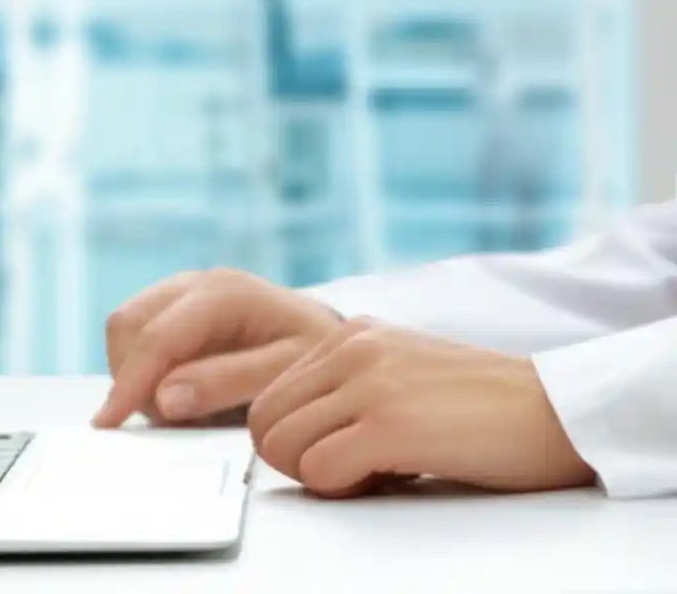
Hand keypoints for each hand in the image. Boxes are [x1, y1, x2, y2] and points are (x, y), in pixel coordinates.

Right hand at [93, 268, 342, 427]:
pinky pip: (136, 335)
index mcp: (223, 293)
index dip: (129, 382)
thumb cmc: (314, 359)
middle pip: (127, 324)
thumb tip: (165, 398)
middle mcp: (195, 283)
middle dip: (130, 377)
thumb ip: (226, 383)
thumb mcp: (284, 374)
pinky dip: (143, 369)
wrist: (333, 343)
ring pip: (124, 329)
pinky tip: (178, 393)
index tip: (109, 424)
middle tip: (165, 421)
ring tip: (179, 409)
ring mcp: (181, 292)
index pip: (156, 337)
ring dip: (134, 374)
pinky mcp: (174, 308)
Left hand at [248, 319, 595, 497]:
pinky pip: (318, 470)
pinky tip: (391, 478)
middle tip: (350, 470)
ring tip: (375, 471)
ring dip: (319, 475)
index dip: (293, 441)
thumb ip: (344, 389)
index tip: (338, 452)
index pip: (267, 397)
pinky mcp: (391, 423)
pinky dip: (344, 488)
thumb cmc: (484, 408)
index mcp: (351, 335)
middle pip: (263, 422)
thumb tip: (289, 436)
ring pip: (280, 445)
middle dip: (295, 461)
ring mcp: (369, 382)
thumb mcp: (400, 373)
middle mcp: (353, 348)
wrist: (560, 411)